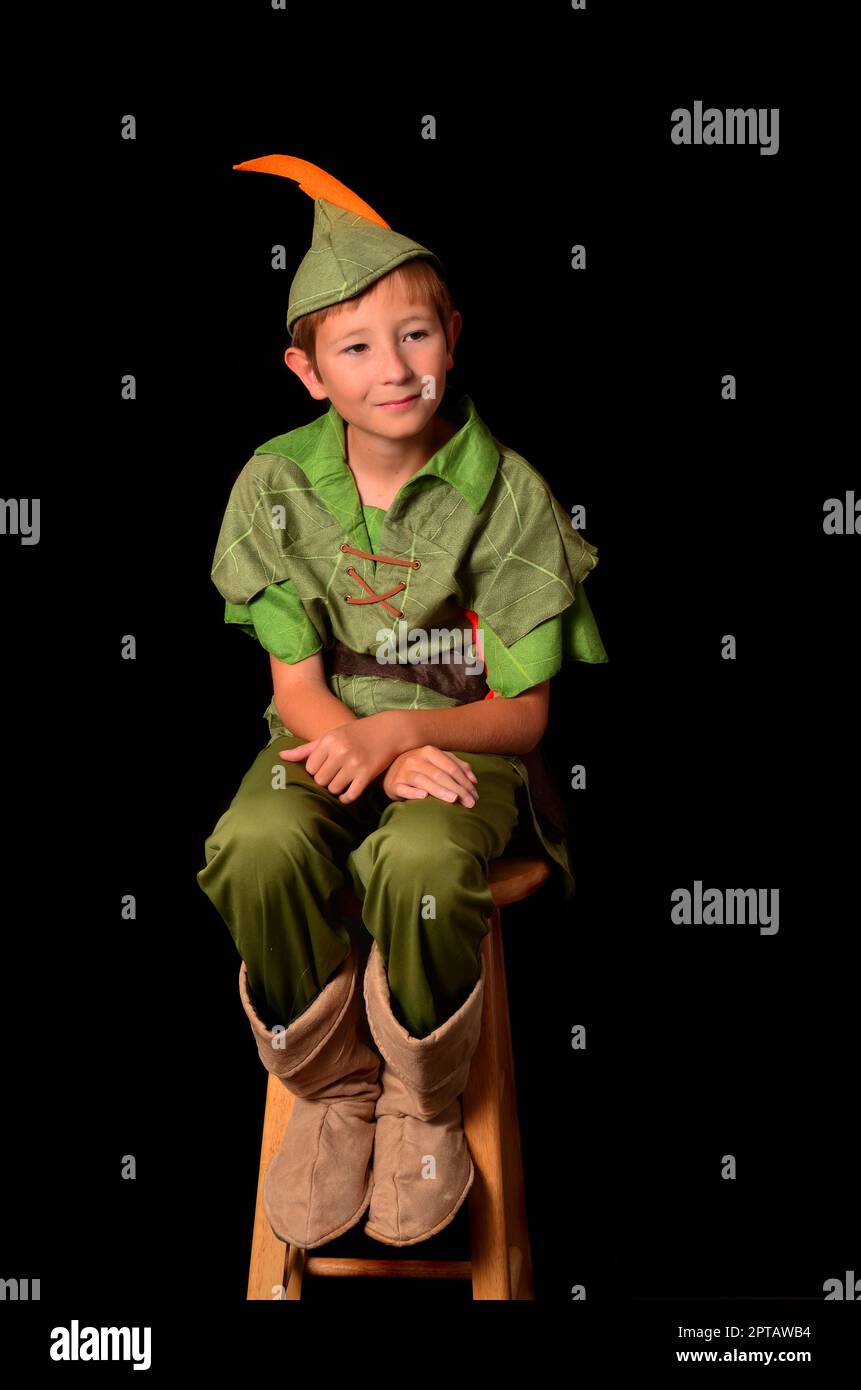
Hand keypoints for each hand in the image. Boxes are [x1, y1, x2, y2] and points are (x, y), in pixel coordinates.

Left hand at [278, 713, 402, 802]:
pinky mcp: (367, 774)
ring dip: (336, 789)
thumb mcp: (331, 736)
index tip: (325, 767)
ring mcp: (354, 763)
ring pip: (334, 788)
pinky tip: (348, 793)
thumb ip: (306, 749)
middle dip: (325, 780)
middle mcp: (340, 751)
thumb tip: (281, 756)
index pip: (310, 768)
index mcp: (329, 740)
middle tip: (334, 775)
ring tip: (341, 782)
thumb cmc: (356, 733)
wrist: (389, 731)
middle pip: (320, 780)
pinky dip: (347, 798)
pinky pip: (350, 795)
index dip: (316, 770)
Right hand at [382, 746, 478, 806]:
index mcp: (429, 752)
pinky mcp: (393, 784)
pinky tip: (423, 797)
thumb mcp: (437, 762)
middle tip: (469, 803)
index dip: (465, 781)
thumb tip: (474, 779)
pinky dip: (413, 792)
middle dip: (457, 789)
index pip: (451, 767)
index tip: (475, 796)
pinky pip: (403, 788)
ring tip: (453, 799)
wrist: (390, 771)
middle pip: (440, 774)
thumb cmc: (419, 767)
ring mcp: (403, 771)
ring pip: (423, 780)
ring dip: (439, 790)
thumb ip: (456, 766)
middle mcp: (415, 759)